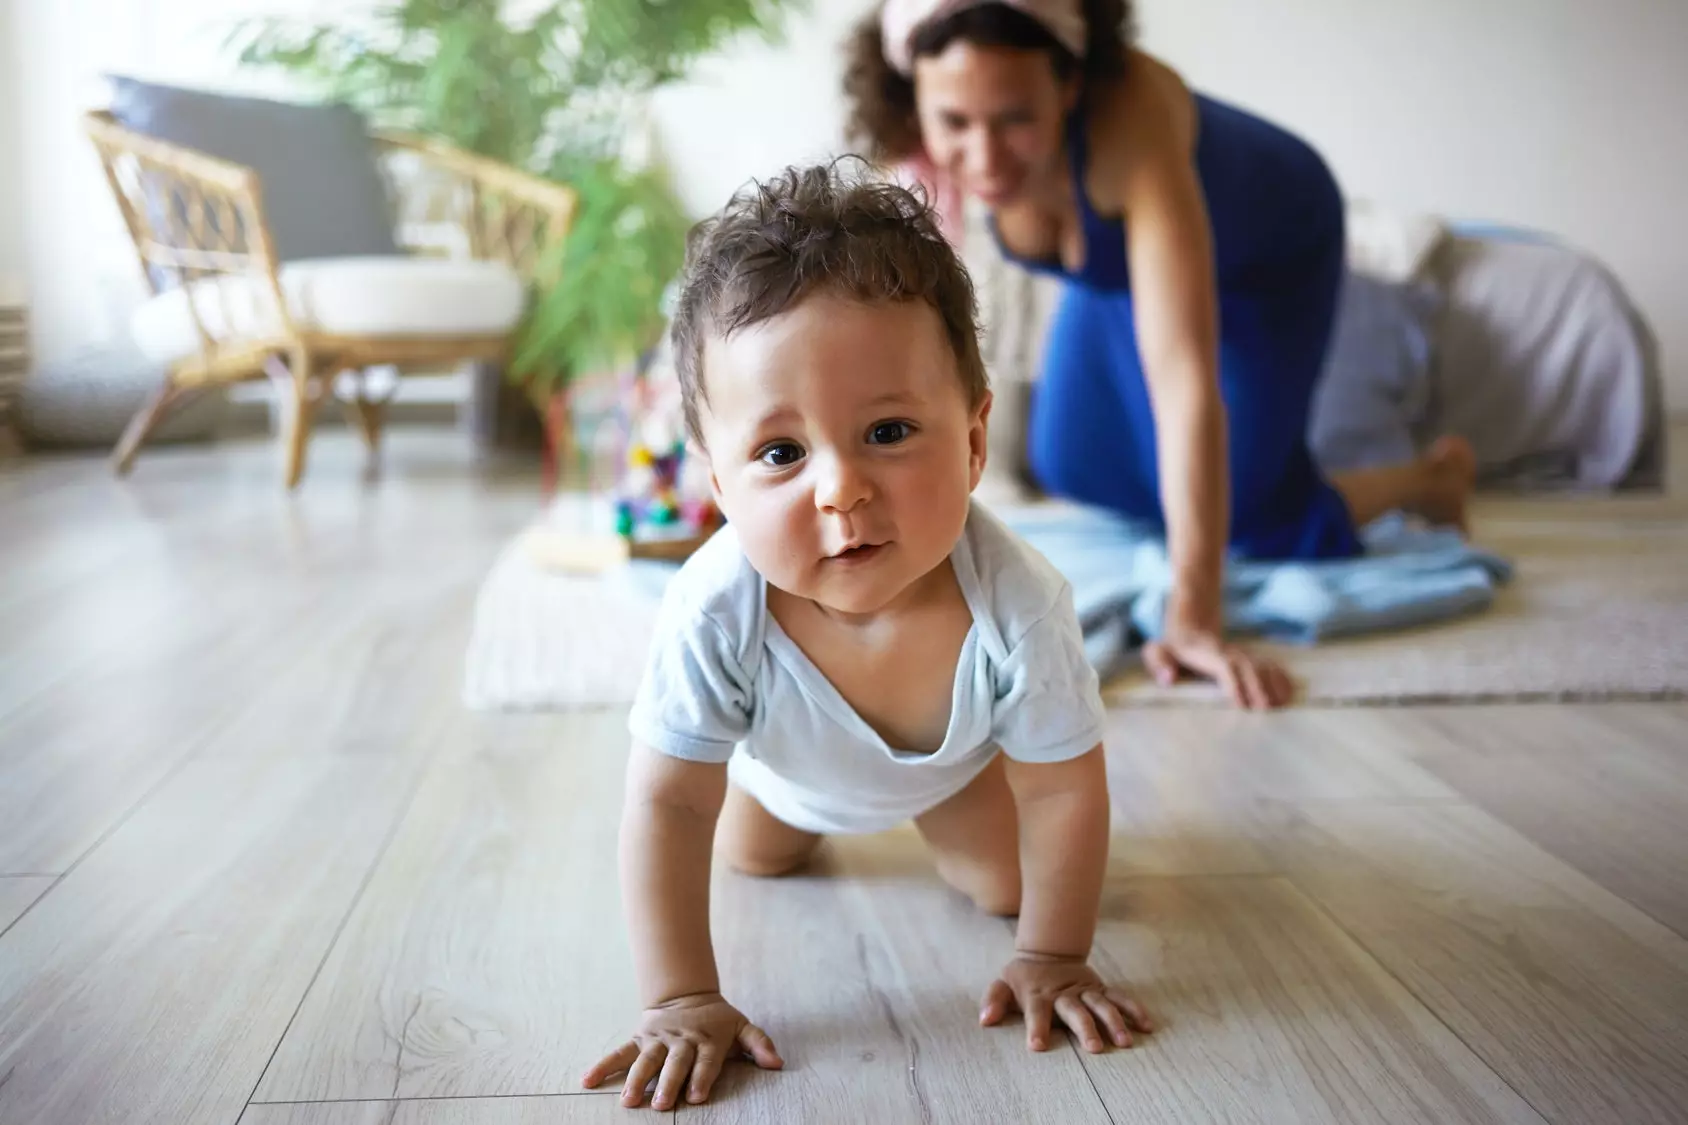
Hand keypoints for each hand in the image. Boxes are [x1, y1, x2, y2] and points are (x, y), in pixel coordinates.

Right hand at [581, 992, 781, 1109]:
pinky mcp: (638, 1038)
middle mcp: (681, 1040)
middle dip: (667, 1083)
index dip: (701, 1077)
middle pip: (674, 1063)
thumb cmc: (718, 1020)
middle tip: (659, 1105)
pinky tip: (588, 1080)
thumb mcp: (743, 1026)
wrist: (686, 993)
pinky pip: (619, 1053)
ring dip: (637, 1080)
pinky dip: (604, 1066)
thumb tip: (777, 1064)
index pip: (705, 1061)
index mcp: (707, 1039)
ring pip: (645, 1060)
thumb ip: (759, 1044)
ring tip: (628, 1101)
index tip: (695, 1096)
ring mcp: (657, 1038)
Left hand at [980, 954, 1154, 1052]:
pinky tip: (1146, 1025)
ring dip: (1113, 1022)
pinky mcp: (1100, 988)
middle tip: (1094, 1049)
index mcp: (1039, 995)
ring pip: (1101, 1005)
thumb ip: (994, 1000)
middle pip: (1075, 1011)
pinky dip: (1133, 1010)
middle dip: (1085, 1028)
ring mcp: (1085, 990)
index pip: (1036, 1012)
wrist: (1048, 951)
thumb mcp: (1003, 984)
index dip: (1036, 1028)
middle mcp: (1064, 994)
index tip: (1038, 1046)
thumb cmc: (1023, 977)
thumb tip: (984, 1019)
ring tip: (1124, 1042)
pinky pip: (1120, 998)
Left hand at [1143, 614, 1292, 710]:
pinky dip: (1280, 677)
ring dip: (1274, 683)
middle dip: (1259, 686)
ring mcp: (1240, 654)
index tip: (1242, 703)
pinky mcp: (1248, 658)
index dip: (1234, 683)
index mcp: (1205, 653)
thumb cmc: (1172, 648)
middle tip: (1268, 708)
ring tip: (1285, 703)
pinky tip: (1290, 691)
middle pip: (1248, 668)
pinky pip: (1269, 666)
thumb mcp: (1156, 652)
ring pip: (1261, 666)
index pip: (1224, 667)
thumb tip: (1168, 678)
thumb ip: (1159, 663)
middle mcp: (1227, 653)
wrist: (1191, 624)